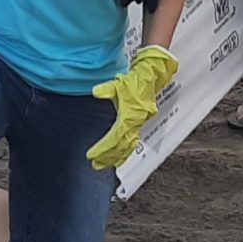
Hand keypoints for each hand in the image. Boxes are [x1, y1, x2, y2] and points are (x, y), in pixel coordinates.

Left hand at [86, 46, 178, 168]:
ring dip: (116, 156)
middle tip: (96, 165)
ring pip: (128, 147)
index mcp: (130, 116)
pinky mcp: (139, 123)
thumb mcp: (119, 83)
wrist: (151, 77)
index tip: (91, 155)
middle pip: (121, 147)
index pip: (115, 138)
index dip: (103, 148)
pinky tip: (118, 156)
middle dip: (108, 157)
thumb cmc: (136, 80)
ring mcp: (139, 124)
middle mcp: (136, 123)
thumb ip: (107, 89)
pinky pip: (132, 142)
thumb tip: (96, 92)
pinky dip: (124, 151)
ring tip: (105, 164)